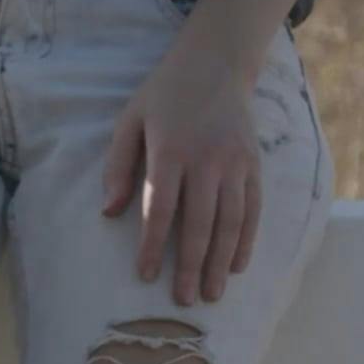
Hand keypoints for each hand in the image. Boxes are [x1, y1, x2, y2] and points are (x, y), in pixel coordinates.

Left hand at [101, 47, 261, 307]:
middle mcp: (206, 159)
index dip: (152, 244)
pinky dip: (246, 240)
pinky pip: (252, 209)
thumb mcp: (130, 120)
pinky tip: (236, 265)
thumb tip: (110, 211)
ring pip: (230, 221)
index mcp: (171, 150)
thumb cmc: (165, 96)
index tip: (145, 275)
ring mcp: (235, 163)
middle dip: (190, 265)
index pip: (161, 207)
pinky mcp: (253, 164)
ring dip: (220, 261)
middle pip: (199, 222)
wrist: (216, 64)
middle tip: (184, 300)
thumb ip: (118, 165)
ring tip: (212, 293)